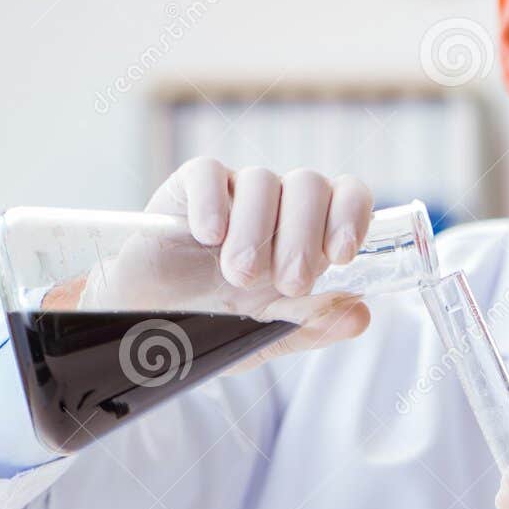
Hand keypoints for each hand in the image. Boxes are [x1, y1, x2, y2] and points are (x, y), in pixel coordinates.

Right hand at [71, 158, 373, 371]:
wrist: (148, 327)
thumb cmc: (215, 325)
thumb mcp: (270, 336)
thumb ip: (314, 326)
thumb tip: (360, 314)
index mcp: (308, 236)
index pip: (346, 196)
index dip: (351, 215)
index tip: (342, 254)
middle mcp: (276, 208)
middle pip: (309, 185)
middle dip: (305, 237)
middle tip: (289, 282)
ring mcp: (232, 194)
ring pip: (262, 180)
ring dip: (257, 231)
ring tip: (239, 276)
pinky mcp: (188, 188)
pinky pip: (209, 173)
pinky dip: (213, 203)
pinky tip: (209, 236)